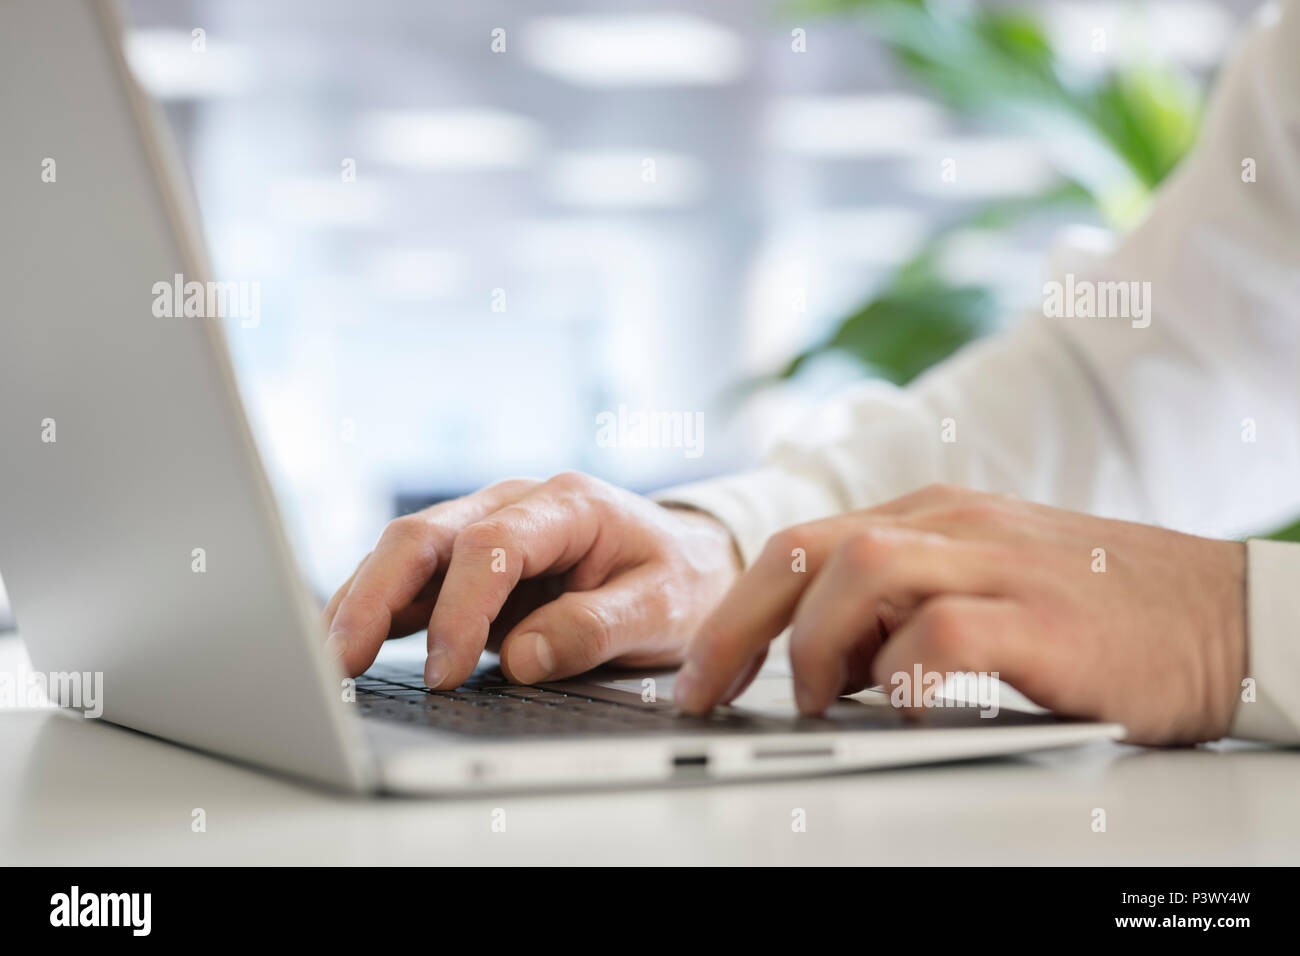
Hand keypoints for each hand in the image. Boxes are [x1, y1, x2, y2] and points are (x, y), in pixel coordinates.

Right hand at [322, 473, 740, 688]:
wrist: (689, 559)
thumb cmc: (678, 578)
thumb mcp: (662, 607)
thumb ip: (595, 628)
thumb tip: (523, 658)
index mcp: (567, 504)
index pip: (492, 546)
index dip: (460, 609)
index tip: (445, 671)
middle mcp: (514, 504)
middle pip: (425, 536)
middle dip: (376, 596)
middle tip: (342, 660)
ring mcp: (486, 527)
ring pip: (405, 553)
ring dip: (362, 602)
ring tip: (328, 659)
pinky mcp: (470, 562)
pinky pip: (413, 579)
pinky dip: (376, 609)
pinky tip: (347, 644)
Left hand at [673, 484, 1246, 744]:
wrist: (1222, 615)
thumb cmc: (1097, 608)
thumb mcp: (983, 582)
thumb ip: (904, 604)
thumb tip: (824, 660)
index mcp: (931, 515)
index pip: (802, 544)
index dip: (735, 609)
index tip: (702, 670)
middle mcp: (953, 525)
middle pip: (808, 549)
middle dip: (737, 624)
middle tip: (709, 692)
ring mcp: (998, 562)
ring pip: (862, 570)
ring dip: (818, 644)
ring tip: (821, 700)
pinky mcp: (1043, 617)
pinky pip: (944, 634)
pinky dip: (908, 675)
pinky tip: (914, 709)